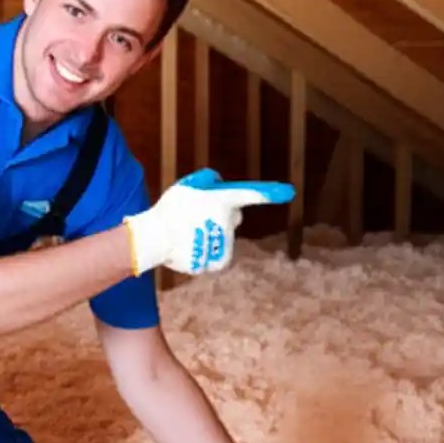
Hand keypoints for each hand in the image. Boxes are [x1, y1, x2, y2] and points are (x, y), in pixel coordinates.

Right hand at [123, 168, 294, 276]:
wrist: (154, 240)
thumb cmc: (167, 211)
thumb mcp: (184, 187)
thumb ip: (204, 181)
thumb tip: (218, 181)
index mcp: (221, 201)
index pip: (249, 195)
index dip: (269, 192)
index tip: (289, 191)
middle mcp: (227, 222)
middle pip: (234, 218)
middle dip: (223, 216)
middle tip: (200, 217)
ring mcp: (224, 243)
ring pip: (224, 239)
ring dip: (212, 236)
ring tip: (187, 236)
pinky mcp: (218, 261)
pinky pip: (217, 257)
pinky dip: (208, 254)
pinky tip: (191, 249)